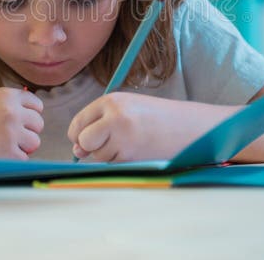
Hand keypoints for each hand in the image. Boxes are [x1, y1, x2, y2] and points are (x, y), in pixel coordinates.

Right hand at [0, 87, 43, 158]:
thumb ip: (10, 104)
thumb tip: (33, 109)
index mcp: (7, 96)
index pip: (36, 104)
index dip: (30, 114)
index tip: (23, 121)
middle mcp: (12, 112)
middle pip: (38, 123)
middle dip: (28, 131)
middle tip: (12, 136)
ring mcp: (12, 133)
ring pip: (35, 141)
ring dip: (23, 146)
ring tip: (4, 145)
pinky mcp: (9, 153)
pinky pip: (24, 158)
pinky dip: (13, 159)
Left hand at [67, 93, 233, 161]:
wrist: (188, 127)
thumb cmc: (155, 118)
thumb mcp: (127, 109)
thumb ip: (99, 124)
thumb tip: (76, 150)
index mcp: (112, 100)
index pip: (79, 121)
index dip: (79, 133)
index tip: (87, 136)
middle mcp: (114, 117)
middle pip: (83, 139)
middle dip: (88, 146)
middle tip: (106, 142)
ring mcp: (122, 138)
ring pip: (98, 155)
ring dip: (108, 154)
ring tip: (130, 142)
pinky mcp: (131, 156)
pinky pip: (112, 163)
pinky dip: (119, 161)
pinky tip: (135, 150)